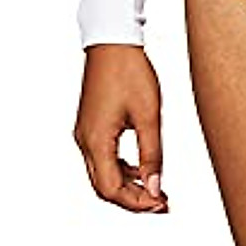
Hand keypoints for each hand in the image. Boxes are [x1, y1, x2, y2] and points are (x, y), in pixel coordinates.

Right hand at [73, 44, 168, 212]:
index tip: (161, 203)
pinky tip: (141, 167)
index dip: (137, 202)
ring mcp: (85, 133)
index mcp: (96, 140)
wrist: (112, 42)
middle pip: (104, 187)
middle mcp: (85, 141)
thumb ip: (152, 154)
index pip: (112, 189)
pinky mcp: (90, 125)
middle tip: (161, 202)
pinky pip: (102, 158)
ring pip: (102, 174)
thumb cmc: (130, 72)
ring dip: (128, 185)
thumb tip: (154, 188)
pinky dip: (121, 168)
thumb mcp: (148, 114)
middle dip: (133, 199)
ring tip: (155, 188)